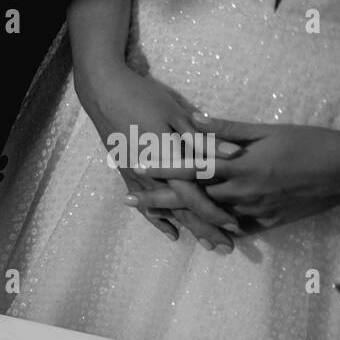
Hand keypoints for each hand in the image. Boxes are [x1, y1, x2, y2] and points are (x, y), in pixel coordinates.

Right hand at [75, 65, 239, 250]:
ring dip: (188, 229)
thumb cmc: (143, 98)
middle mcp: (152, 174)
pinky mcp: (128, 174)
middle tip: (226, 247)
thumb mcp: (176, 113)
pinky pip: (144, 204)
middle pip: (183, 210)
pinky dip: (158, 221)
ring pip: (167, 211)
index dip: (215, 211)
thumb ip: (202, 138)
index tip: (235, 225)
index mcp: (168, 158)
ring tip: (207, 245)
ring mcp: (138, 177)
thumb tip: (233, 153)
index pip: (195, 194)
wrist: (104, 93)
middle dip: (206, 229)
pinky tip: (172, 234)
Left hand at [132, 116, 339, 229]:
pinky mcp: (265, 224)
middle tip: (129, 200)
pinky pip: (232, 229)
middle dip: (159, 200)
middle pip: (191, 198)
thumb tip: (193, 121)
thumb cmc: (309, 143)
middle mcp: (241, 193)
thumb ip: (227, 131)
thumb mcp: (267, 131)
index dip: (163, 167)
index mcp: (239, 167)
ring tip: (154, 218)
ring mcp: (252, 212)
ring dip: (181, 217)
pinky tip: (195, 231)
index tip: (137, 165)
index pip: (191, 168)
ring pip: (208, 217)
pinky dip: (213, 229)